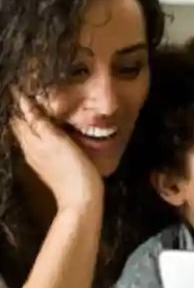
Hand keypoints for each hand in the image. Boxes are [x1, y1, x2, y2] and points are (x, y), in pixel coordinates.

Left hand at [9, 92, 102, 210]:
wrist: (80, 199)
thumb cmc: (72, 169)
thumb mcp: (57, 141)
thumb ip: (41, 122)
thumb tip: (24, 103)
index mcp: (30, 141)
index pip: (19, 117)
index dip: (21, 103)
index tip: (24, 87)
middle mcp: (30, 150)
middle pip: (22, 126)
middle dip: (25, 111)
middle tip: (35, 95)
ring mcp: (39, 159)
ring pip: (31, 135)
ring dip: (35, 122)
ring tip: (44, 109)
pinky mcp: (50, 166)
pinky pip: (41, 144)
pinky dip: (43, 133)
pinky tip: (53, 131)